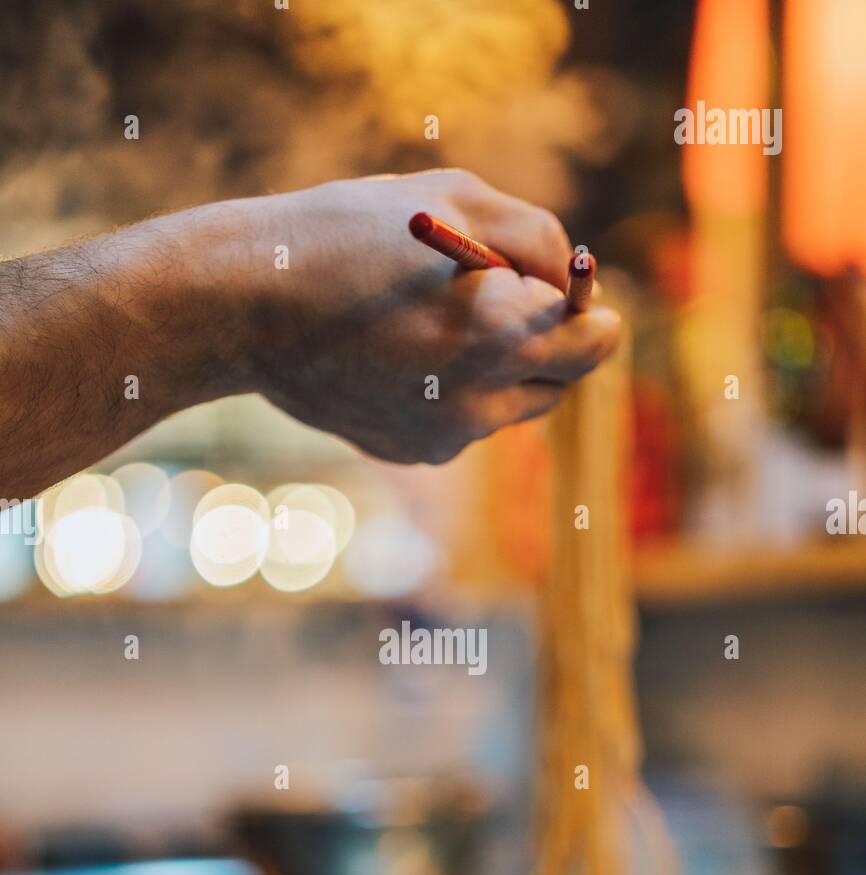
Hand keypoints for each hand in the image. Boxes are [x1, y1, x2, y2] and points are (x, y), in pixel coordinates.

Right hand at [208, 169, 621, 463]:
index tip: (566, 289)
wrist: (245, 307)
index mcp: (509, 337)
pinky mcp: (409, 451)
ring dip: (494, 367)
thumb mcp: (458, 199)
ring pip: (507, 407)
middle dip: (545, 341)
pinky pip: (457, 423)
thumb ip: (539, 238)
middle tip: (501, 299)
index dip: (590, 309)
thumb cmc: (348, 236)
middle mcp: (484, 404)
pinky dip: (447, 391)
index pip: (598, 344)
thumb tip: (570, 280)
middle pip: (558, 382)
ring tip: (431, 319)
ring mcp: (444, 438)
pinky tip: (395, 353)